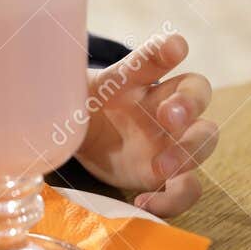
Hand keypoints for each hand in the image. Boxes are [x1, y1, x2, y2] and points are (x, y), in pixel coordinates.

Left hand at [74, 32, 218, 217]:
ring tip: (161, 168)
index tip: (174, 48)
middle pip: (197, 94)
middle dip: (189, 104)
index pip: (155, 55)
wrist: (84, 144)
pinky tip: (143, 201)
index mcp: (138, 78)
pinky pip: (187, 188)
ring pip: (204, 140)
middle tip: (170, 117)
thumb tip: (46, 74)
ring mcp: (171, 140)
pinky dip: (174, 199)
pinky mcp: (168, 176)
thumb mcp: (79, 95)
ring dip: (189, 153)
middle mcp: (163, 105)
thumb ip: (74, 87)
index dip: (167, 49)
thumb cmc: (86, 108)